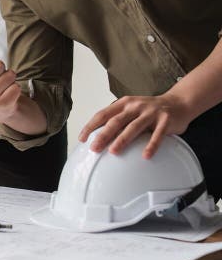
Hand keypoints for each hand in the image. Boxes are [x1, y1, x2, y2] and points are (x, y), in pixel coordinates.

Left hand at [78, 94, 192, 158]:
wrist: (178, 103)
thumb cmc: (148, 110)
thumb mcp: (130, 110)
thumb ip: (116, 120)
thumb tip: (96, 137)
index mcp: (124, 103)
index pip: (102, 114)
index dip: (91, 126)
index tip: (82, 139)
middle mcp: (136, 106)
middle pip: (116, 121)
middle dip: (103, 135)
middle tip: (94, 148)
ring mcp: (151, 112)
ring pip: (134, 127)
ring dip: (122, 139)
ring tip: (113, 151)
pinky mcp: (166, 120)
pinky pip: (158, 134)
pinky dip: (151, 145)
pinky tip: (145, 155)